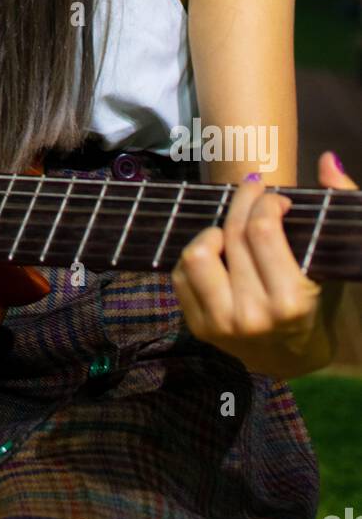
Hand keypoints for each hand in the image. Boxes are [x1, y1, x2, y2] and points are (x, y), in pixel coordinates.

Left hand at [170, 152, 356, 378]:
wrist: (295, 358)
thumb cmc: (319, 302)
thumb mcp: (330, 257)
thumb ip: (338, 203)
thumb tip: (328, 160)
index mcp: (290, 301)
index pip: (261, 230)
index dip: (265, 200)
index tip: (276, 197)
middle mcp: (252, 316)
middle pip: (231, 234)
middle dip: (242, 201)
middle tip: (253, 192)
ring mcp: (221, 324)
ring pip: (196, 254)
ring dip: (213, 232)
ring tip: (231, 231)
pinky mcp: (198, 328)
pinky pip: (180, 275)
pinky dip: (197, 255)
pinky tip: (219, 254)